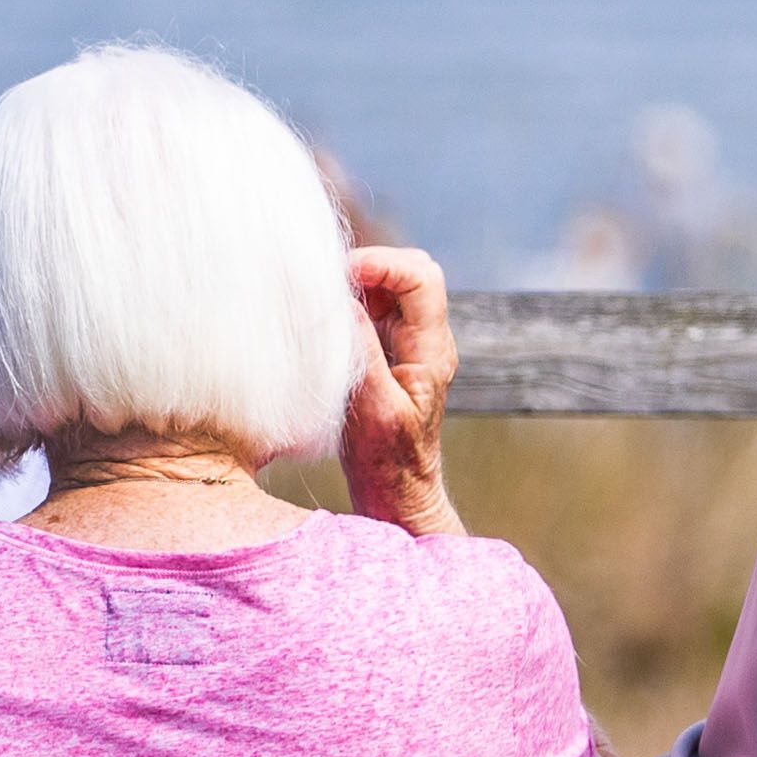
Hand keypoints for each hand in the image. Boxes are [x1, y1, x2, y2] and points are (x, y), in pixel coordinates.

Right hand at [338, 244, 463, 536]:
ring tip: (323, 300)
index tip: (340, 277)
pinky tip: (326, 319)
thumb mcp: (372, 409)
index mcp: (432, 351)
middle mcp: (427, 339)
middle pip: (412, 270)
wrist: (395, 491)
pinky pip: (374, 308)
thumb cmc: (387, 462)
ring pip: (391, 285)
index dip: (381, 265)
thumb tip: (341, 299)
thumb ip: (361, 351)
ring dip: (358, 283)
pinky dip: (350, 301)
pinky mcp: (389, 351)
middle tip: (330, 283)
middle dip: (371, 265)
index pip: (421, 278)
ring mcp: (409, 343)